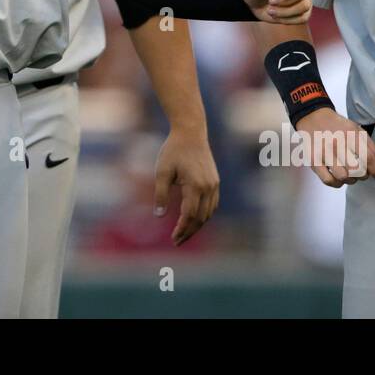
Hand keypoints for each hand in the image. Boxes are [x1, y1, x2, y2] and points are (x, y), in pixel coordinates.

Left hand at [154, 127, 219, 245]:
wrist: (190, 133)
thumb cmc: (173, 151)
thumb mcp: (162, 172)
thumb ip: (161, 194)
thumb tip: (159, 217)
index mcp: (195, 185)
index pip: (189, 215)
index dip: (181, 229)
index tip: (173, 238)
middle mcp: (208, 187)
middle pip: (201, 218)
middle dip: (189, 231)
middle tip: (177, 242)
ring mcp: (214, 184)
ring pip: (209, 213)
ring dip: (197, 225)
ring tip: (184, 233)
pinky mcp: (215, 182)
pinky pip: (212, 204)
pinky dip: (204, 215)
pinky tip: (194, 219)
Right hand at [294, 108, 374, 186]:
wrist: (313, 117)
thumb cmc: (336, 125)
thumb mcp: (355, 129)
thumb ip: (369, 144)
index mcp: (349, 135)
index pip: (367, 157)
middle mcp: (336, 143)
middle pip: (356, 169)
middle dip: (363, 175)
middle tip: (363, 173)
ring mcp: (324, 153)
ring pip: (342, 177)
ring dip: (350, 180)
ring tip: (351, 176)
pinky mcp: (313, 160)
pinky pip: (328, 180)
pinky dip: (336, 183)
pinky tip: (339, 179)